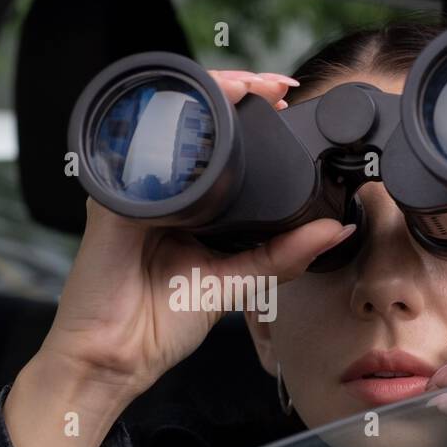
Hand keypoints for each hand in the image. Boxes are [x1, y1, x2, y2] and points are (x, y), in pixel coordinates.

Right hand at [6, 70, 354, 446]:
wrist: (113, 359)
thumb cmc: (159, 324)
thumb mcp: (237, 284)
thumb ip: (283, 255)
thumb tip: (334, 230)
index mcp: (190, 203)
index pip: (221, 145)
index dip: (253, 117)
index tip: (290, 98)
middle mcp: (160, 189)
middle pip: (195, 124)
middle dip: (236, 93)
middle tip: (279, 87)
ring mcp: (132, 189)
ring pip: (167, 125)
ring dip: (208, 100)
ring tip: (250, 88)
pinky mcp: (111, 200)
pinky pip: (138, 156)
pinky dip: (167, 133)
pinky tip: (199, 121)